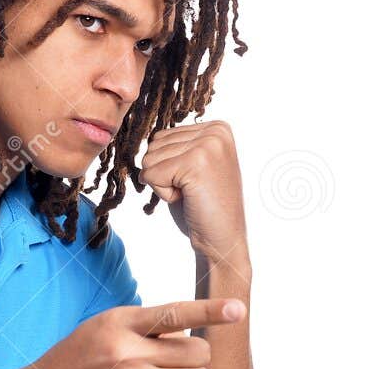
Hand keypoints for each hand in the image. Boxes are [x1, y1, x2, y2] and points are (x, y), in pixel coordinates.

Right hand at [17, 298, 247, 368]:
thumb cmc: (74, 363)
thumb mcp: (100, 329)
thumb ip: (142, 326)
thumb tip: (191, 331)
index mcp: (119, 322)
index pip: (175, 312)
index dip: (211, 310)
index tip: (238, 309)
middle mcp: (126, 351)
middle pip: (199, 351)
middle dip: (197, 360)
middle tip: (177, 367)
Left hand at [139, 120, 248, 259]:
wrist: (223, 240)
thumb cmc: (205, 207)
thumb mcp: (193, 166)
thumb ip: (177, 146)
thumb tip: (146, 140)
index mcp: (217, 128)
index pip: (162, 137)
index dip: (169, 165)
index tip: (196, 181)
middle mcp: (215, 132)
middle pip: (154, 145)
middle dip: (164, 174)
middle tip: (193, 190)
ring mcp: (207, 145)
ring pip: (150, 159)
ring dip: (164, 184)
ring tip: (191, 194)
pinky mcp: (195, 163)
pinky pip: (151, 175)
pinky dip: (163, 194)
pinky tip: (187, 199)